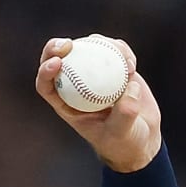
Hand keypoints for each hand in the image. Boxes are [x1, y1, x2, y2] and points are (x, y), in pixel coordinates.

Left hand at [35, 36, 161, 172]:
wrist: (140, 138)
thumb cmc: (123, 142)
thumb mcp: (121, 133)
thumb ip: (124, 114)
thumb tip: (128, 88)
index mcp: (66, 104)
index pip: (46, 85)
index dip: (45, 72)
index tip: (56, 63)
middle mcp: (77, 86)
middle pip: (58, 61)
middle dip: (56, 47)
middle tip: (68, 44)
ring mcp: (95, 74)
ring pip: (88, 48)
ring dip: (100, 44)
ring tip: (122, 62)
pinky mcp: (114, 67)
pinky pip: (113, 50)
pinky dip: (121, 51)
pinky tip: (131, 65)